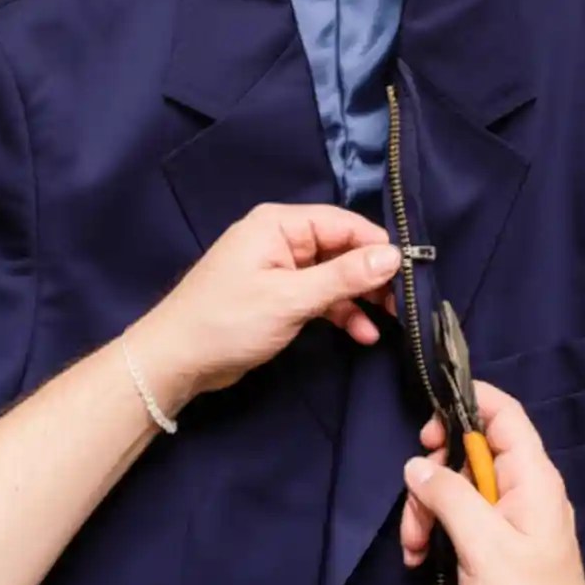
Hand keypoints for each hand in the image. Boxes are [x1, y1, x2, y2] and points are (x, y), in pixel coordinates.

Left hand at [130, 203, 399, 396]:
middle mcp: (281, 240)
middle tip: (401, 305)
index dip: (377, 246)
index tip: (409, 273)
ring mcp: (279, 269)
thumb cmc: (227, 322)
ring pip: (334, 276)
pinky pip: (320, 297)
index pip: (343, 223)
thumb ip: (343, 276)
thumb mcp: (290, 298)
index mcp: (279, 225)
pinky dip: (340, 312)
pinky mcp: (278, 297)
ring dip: (359, 299)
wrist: (176, 361)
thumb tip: (393, 255)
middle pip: (342, 249)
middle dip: (372, 276)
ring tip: (387, 323)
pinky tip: (362, 333)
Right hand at [400, 382, 584, 584]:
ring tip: (414, 547)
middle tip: (415, 507)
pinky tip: (419, 557)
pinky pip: (458, 521)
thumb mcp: (485, 544)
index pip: (505, 415)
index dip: (468, 403)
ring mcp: (509, 519)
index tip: (427, 424)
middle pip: (468, 454)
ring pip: (455, 490)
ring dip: (426, 512)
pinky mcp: (494, 546)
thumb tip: (417, 464)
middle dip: (432, 477)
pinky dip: (434, 532)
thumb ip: (450, 496)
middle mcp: (523, 490)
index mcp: (533, 478)